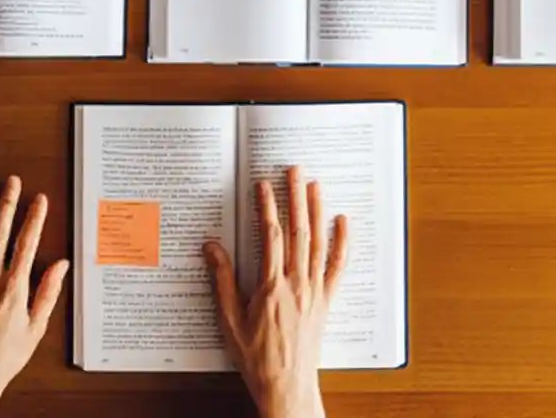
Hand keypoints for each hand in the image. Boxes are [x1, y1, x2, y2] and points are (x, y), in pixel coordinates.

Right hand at [203, 166, 347, 417]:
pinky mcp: (325, 300)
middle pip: (297, 231)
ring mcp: (314, 290)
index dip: (266, 207)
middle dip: (295, 197)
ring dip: (316, 211)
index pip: (270, 236)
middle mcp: (297, 284)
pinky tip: (343, 222)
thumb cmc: (256, 356)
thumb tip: (212, 248)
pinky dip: (342, 242)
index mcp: (271, 287)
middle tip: (293, 171)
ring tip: (314, 185)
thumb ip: (222, 280)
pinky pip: (337, 266)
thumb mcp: (229, 319)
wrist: (285, 384)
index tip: (262, 185)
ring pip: (318, 242)